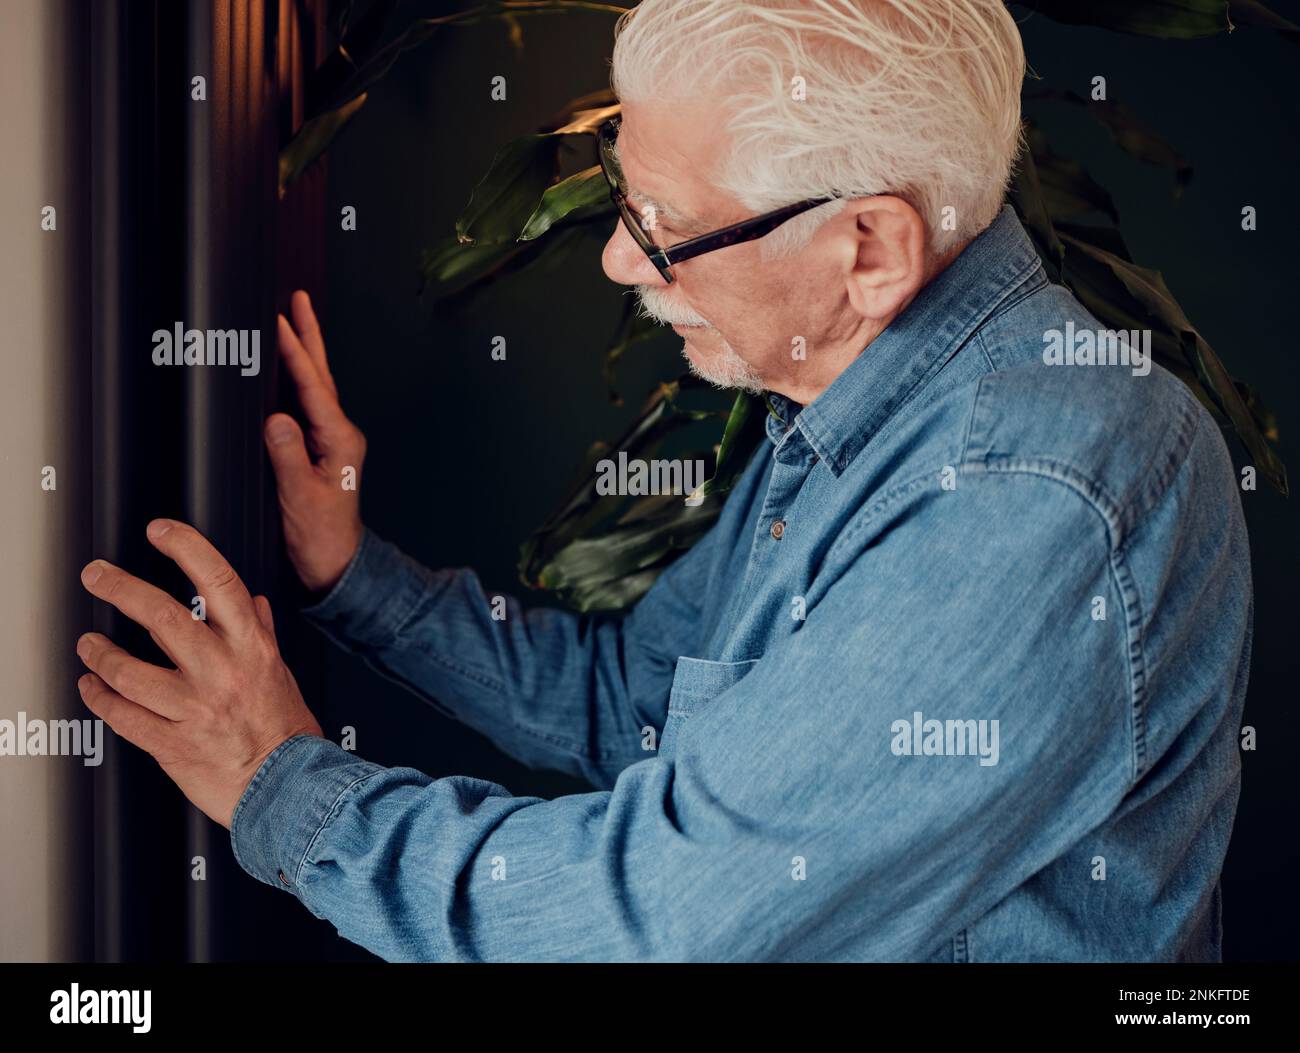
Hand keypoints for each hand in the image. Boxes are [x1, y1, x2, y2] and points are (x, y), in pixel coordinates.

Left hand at [75, 519, 323, 829]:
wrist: (287, 788)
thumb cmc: (286, 733)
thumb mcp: (280, 673)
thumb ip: (261, 634)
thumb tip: (254, 604)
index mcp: (252, 649)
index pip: (219, 583)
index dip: (187, 549)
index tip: (161, 531)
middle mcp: (221, 672)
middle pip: (162, 617)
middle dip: (120, 589)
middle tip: (97, 575)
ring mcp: (194, 709)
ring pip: (130, 671)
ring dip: (100, 654)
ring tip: (88, 645)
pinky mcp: (171, 744)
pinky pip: (123, 717)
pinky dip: (101, 699)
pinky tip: (93, 688)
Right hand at [266, 290, 365, 594]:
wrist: (334, 563)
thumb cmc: (321, 537)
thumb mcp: (299, 497)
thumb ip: (288, 457)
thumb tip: (276, 419)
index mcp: (339, 441)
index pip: (313, 388)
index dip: (296, 354)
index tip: (280, 322)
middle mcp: (339, 436)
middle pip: (321, 376)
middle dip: (309, 336)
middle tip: (299, 299)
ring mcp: (331, 441)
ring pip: (315, 386)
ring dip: (305, 352)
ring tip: (295, 320)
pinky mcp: (319, 449)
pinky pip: (306, 404)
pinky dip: (297, 380)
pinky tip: (287, 369)